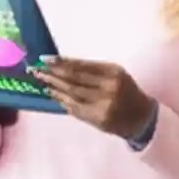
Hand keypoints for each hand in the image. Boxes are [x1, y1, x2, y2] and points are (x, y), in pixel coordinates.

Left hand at [31, 56, 155, 138]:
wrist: (142, 117)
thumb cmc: (125, 90)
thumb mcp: (114, 74)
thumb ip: (91, 69)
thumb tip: (61, 64)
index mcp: (113, 73)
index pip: (82, 66)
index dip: (61, 62)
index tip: (45, 59)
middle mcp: (109, 88)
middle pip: (74, 79)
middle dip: (53, 73)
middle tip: (36, 69)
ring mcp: (103, 105)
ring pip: (72, 93)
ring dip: (54, 86)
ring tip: (41, 80)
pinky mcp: (98, 119)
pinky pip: (75, 108)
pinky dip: (61, 99)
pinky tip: (52, 94)